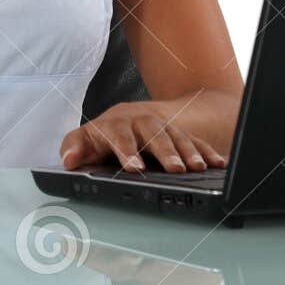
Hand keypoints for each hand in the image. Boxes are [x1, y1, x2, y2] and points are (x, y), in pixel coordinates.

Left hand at [58, 101, 228, 172]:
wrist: (130, 115)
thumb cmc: (105, 134)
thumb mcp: (86, 139)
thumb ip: (75, 147)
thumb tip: (68, 160)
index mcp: (117, 124)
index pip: (120, 135)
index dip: (127, 151)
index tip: (135, 168)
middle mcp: (142, 122)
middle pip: (154, 133)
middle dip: (165, 151)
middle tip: (174, 169)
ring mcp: (163, 127)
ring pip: (177, 136)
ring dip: (188, 152)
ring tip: (197, 169)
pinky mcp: (180, 135)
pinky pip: (196, 141)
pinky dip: (207, 152)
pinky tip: (217, 164)